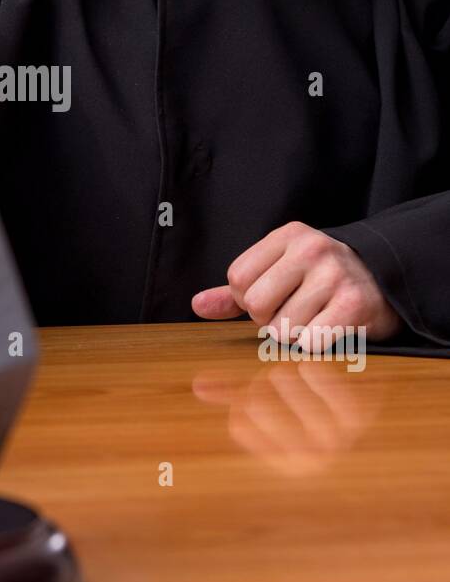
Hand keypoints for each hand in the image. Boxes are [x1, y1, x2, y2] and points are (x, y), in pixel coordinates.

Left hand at [191, 220, 401, 345]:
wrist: (385, 284)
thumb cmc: (321, 282)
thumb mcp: (280, 273)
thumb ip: (235, 292)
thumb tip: (196, 305)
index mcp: (289, 235)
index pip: (238, 279)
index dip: (249, 300)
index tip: (274, 298)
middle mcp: (312, 248)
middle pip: (256, 304)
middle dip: (269, 320)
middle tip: (294, 313)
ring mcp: (335, 275)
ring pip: (282, 328)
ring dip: (295, 335)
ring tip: (315, 319)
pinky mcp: (354, 305)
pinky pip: (310, 342)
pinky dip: (316, 345)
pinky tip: (330, 330)